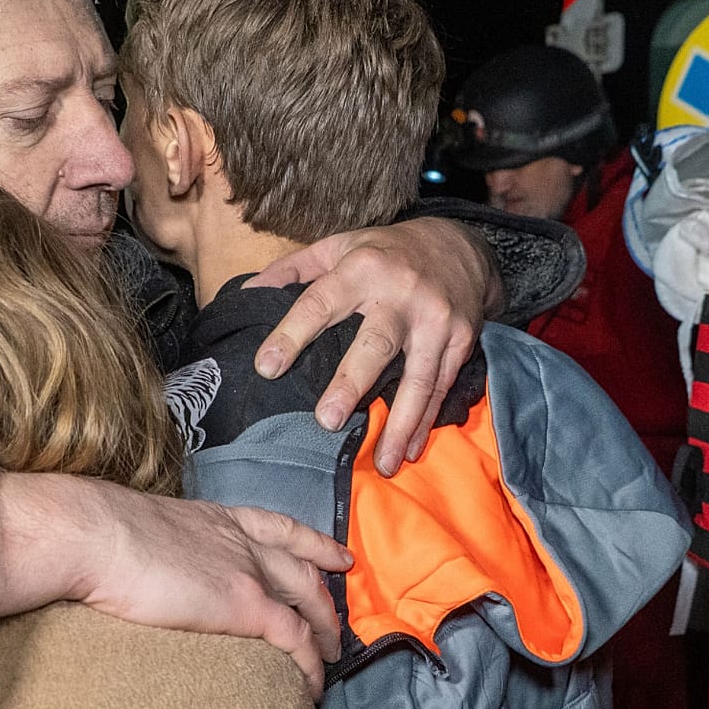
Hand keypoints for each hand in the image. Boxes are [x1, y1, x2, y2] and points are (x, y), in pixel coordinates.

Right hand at [0, 473, 352, 697]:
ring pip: (310, 602)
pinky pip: (296, 640)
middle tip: (341, 622)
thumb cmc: (99, 535)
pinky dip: (310, 664)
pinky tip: (314, 686)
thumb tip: (145, 569)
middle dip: (327, 595)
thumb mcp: (142, 530)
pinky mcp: (247, 605)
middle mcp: (242, 540)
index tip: (337, 556)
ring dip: (326, 632)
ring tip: (333, 660)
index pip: (280, 527)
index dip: (314, 542)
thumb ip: (161, 548)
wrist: (97, 536)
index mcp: (217, 518)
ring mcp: (249, 570)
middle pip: (303, 567)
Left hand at [247, 218, 494, 474]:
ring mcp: (436, 319)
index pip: (319, 303)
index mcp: (362, 268)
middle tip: (328, 421)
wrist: (459, 246)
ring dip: (401, 422)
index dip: (292, 334)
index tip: (266, 367)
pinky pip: (440, 385)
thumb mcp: (338, 246)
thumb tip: (247, 294)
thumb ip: (292, 270)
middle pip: (375, 344)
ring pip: (418, 377)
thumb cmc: (385, 252)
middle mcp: (401, 293)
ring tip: (383, 462)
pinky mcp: (461, 339)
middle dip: (352, 383)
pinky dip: (426, 421)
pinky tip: (411, 449)